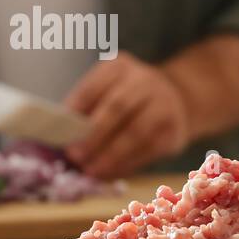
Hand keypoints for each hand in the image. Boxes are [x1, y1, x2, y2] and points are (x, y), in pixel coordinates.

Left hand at [63, 53, 190, 178]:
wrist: (177, 98)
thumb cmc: (129, 97)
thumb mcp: (108, 88)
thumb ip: (87, 107)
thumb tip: (62, 135)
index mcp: (119, 67)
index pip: (94, 86)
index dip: (76, 110)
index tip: (61, 132)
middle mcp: (143, 81)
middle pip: (117, 107)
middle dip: (93, 135)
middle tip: (74, 155)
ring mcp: (163, 104)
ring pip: (135, 132)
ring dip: (109, 155)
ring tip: (90, 170)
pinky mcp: (173, 130)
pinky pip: (147, 150)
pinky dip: (126, 164)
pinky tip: (109, 172)